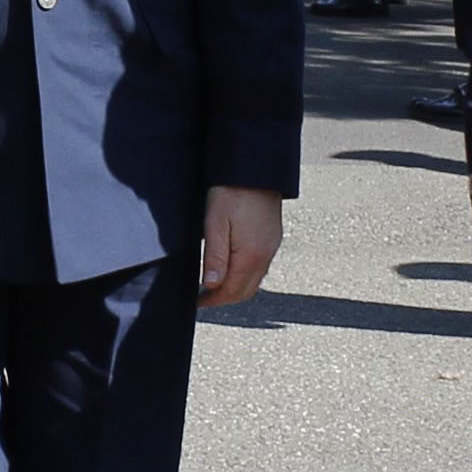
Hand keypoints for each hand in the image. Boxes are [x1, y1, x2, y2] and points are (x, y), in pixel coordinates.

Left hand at [195, 185, 284, 308]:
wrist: (256, 168)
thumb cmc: (232, 192)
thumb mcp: (215, 223)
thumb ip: (215, 257)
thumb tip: (211, 286)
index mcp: (251, 255)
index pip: (231, 291)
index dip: (213, 301)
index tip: (197, 303)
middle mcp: (266, 254)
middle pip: (245, 291)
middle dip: (224, 299)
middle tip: (204, 298)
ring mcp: (272, 246)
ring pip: (255, 280)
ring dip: (235, 287)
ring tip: (215, 285)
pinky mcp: (273, 237)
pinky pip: (261, 266)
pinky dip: (245, 275)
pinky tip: (232, 267)